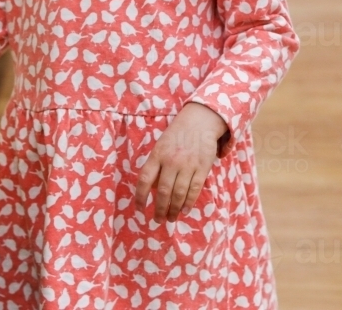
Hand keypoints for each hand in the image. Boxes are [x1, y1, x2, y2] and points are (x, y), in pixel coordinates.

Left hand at [134, 103, 227, 221]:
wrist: (199, 122)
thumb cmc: (176, 137)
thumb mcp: (160, 147)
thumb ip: (156, 166)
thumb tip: (153, 190)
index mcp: (157, 155)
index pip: (145, 179)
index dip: (140, 196)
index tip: (140, 209)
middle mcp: (171, 161)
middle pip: (163, 191)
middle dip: (160, 209)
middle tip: (157, 220)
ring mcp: (188, 165)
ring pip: (179, 193)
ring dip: (174, 209)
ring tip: (171, 219)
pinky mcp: (202, 167)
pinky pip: (194, 189)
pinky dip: (188, 202)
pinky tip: (184, 210)